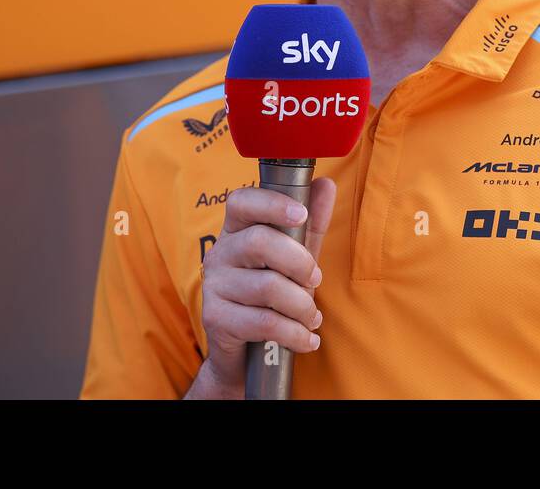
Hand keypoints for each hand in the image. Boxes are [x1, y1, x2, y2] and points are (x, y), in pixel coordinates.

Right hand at [183, 177, 335, 398]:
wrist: (247, 354)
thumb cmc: (273, 297)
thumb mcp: (295, 258)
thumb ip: (311, 225)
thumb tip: (326, 184)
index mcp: (236, 231)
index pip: (241, 202)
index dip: (271, 203)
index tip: (301, 214)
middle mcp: (219, 253)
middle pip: (260, 242)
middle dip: (300, 263)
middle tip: (315, 280)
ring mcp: (213, 286)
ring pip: (267, 287)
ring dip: (302, 306)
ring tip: (312, 317)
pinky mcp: (215, 318)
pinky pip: (263, 322)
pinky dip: (295, 333)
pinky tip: (307, 338)